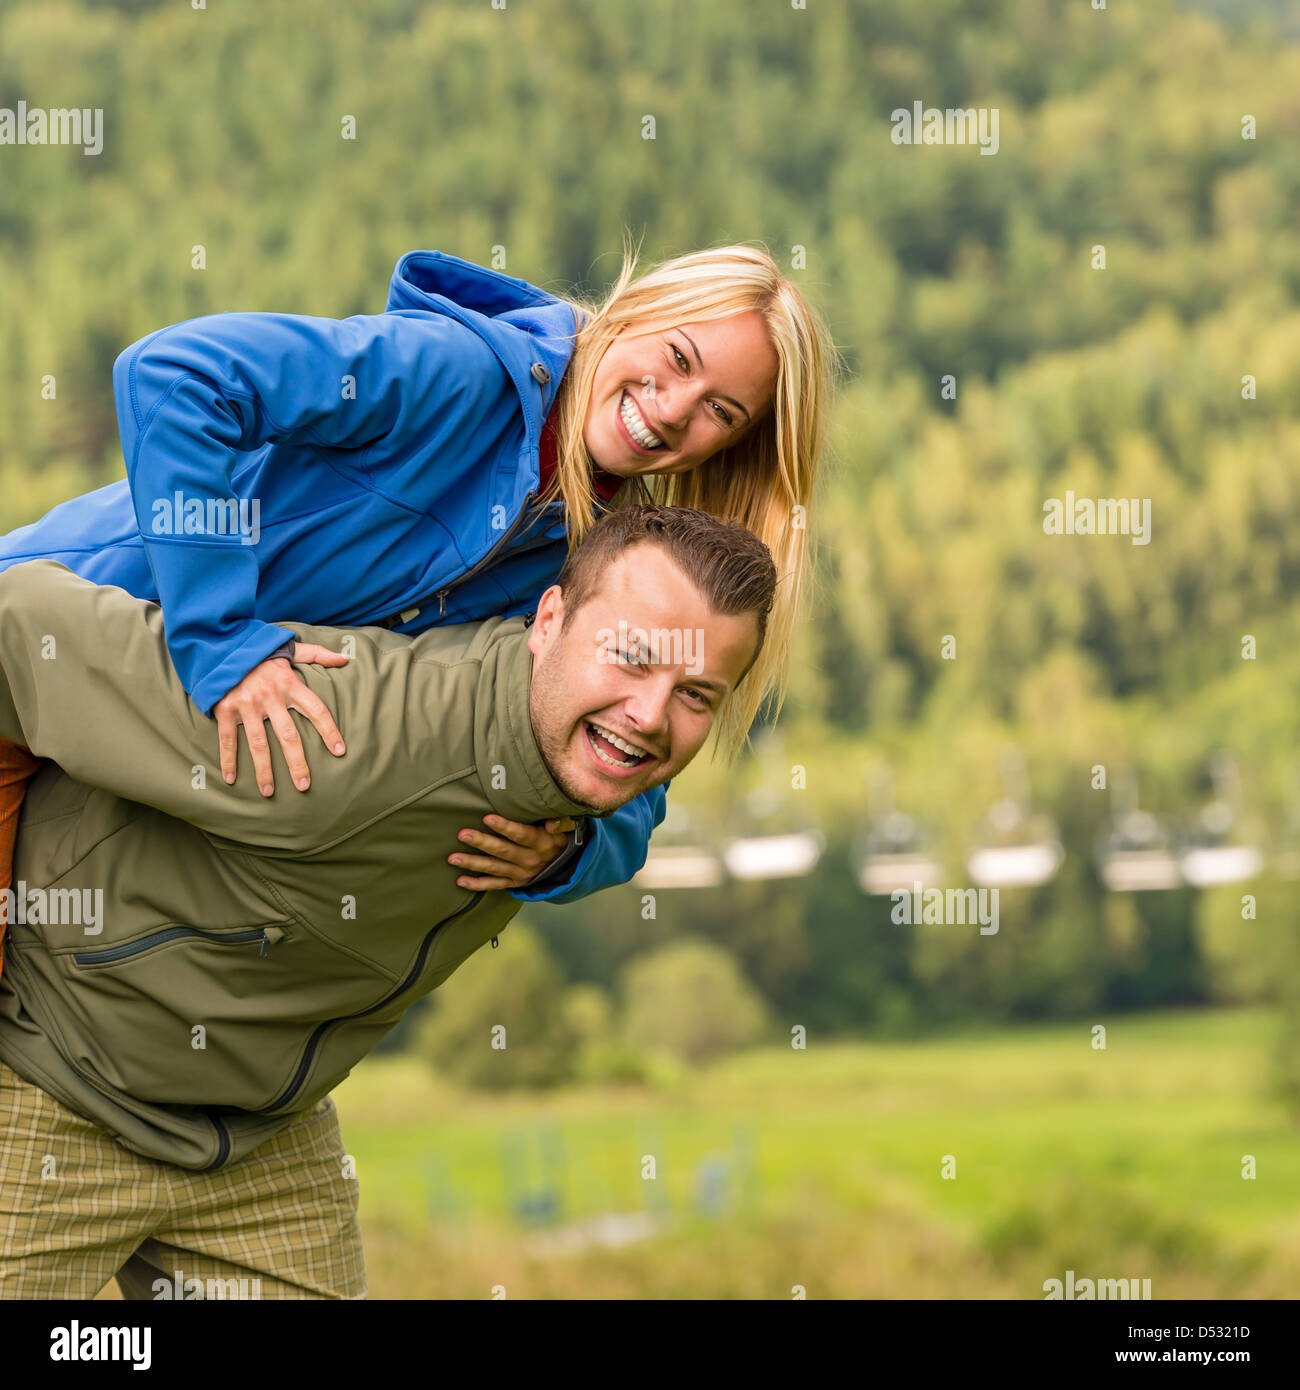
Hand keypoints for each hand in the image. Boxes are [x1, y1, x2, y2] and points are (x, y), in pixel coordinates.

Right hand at [214, 644, 348, 795]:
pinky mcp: (225, 709)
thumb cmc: (259, 651)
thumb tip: (345, 658)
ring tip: (269, 792)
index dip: (329, 730)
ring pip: (259, 744)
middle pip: (288, 736)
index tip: (340, 751)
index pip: (316, 710)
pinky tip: (231, 779)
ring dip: (264, 770)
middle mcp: (270, 697)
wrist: (221, 643)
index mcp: (289, 685)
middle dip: (297, 763)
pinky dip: (228, 760)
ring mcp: (247, 705)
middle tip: (304, 785)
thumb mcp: (290, 648)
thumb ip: (317, 655)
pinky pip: (227, 739)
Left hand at [449, 814, 576, 890]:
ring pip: (494, 868)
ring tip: (453, 858)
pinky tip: (460, 881)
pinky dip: (477, 884)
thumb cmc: (557, 837)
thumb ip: (558, 822)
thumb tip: (550, 823)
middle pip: (503, 851)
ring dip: (473, 863)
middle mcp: (530, 860)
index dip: (505, 827)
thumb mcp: (564, 828)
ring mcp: (521, 874)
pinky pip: (494, 885)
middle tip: (463, 834)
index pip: (522, 835)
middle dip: (482, 842)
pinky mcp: (514, 883)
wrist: (564, 865)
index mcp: (542, 843)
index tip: (487, 818)